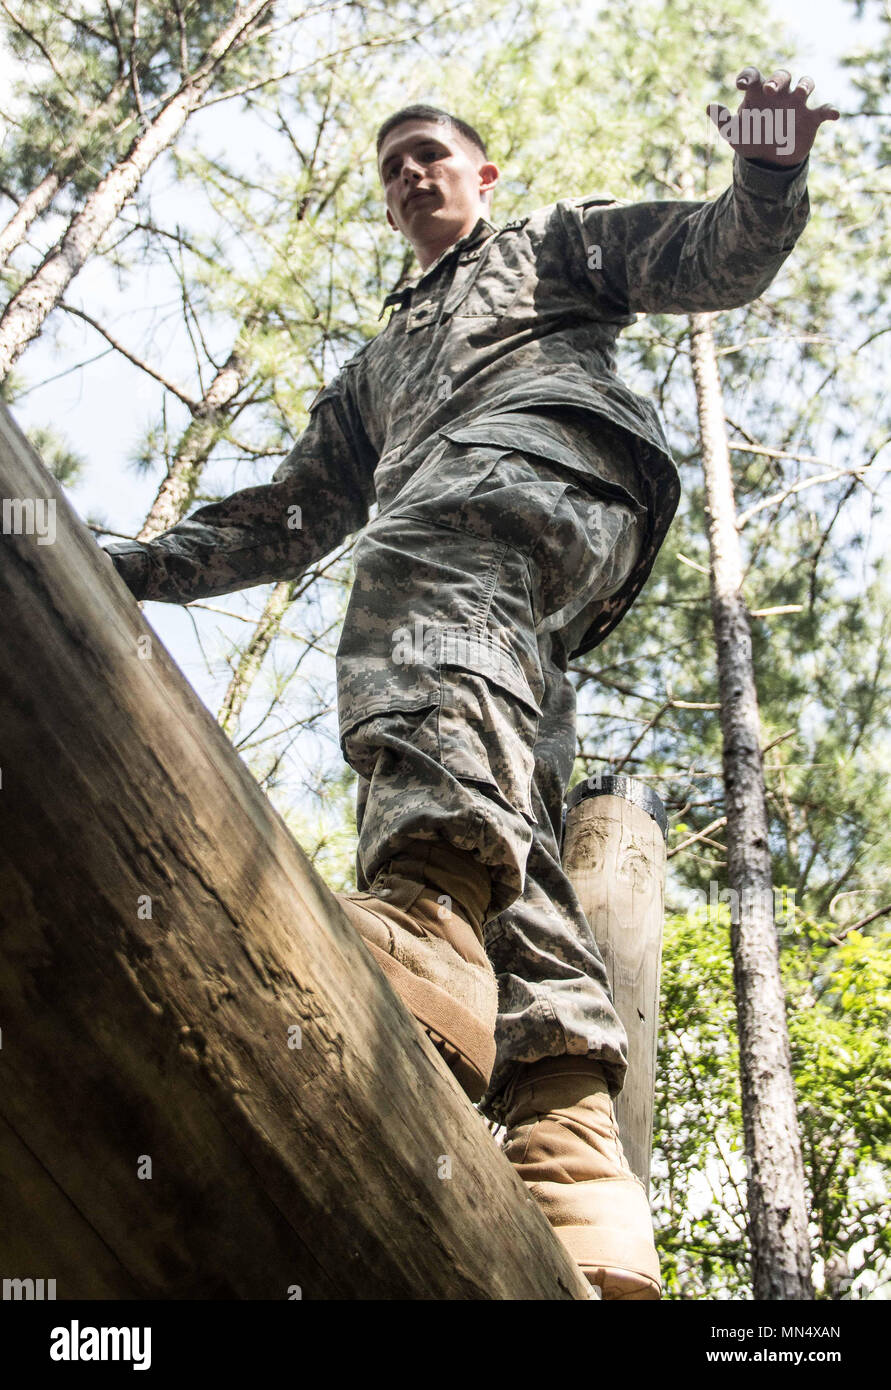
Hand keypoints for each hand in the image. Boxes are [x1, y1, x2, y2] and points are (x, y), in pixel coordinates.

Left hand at [707, 66, 838, 167]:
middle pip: (782, 76)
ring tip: (801, 93)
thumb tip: (709, 106)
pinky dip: (830, 109)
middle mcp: (779, 94)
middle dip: (777, 80)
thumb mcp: (733, 133)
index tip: (740, 85)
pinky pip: (824, 109)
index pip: (753, 76)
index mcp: (758, 94)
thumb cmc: (751, 140)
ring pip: (806, 84)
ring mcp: (797, 104)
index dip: (747, 76)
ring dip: (805, 84)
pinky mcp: (811, 118)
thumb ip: (723, 120)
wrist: (768, 161)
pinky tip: (834, 114)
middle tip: (769, 91)